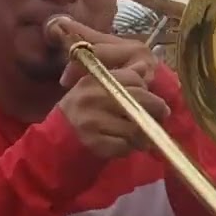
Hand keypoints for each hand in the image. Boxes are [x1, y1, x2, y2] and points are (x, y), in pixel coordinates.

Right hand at [51, 17, 171, 160]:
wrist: (52, 144)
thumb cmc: (80, 116)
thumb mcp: (95, 91)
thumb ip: (120, 79)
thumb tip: (143, 67)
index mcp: (93, 81)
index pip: (133, 78)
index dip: (148, 91)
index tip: (153, 101)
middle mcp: (92, 97)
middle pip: (138, 99)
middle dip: (156, 110)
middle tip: (162, 117)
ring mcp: (91, 120)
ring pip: (134, 126)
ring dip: (143, 135)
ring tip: (143, 138)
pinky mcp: (93, 142)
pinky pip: (124, 145)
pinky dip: (128, 148)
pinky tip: (124, 147)